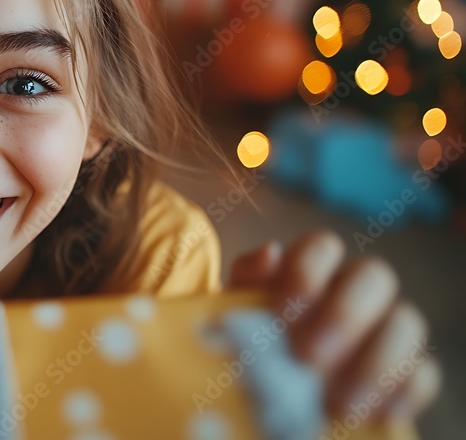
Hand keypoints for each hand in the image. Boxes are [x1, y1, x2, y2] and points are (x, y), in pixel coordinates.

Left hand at [229, 231, 440, 420]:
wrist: (258, 387)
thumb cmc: (246, 339)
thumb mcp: (236, 309)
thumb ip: (249, 278)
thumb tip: (271, 252)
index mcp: (314, 267)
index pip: (324, 247)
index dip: (306, 272)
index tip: (280, 311)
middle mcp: (357, 290)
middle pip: (375, 276)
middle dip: (343, 315)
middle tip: (306, 358)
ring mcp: (387, 329)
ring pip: (408, 323)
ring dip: (374, 363)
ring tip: (335, 403)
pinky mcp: (406, 371)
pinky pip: (423, 373)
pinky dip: (401, 392)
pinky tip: (367, 414)